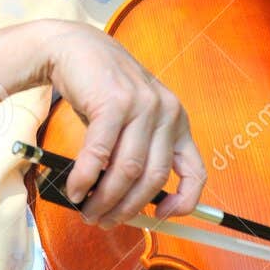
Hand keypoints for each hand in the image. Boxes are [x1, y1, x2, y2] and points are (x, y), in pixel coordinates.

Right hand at [43, 22, 204, 226]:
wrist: (75, 49)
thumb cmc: (102, 91)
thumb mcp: (134, 120)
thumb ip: (139, 153)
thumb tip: (132, 205)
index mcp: (176, 121)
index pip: (195, 171)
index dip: (184, 202)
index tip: (160, 217)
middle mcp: (166, 112)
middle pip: (153, 178)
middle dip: (127, 208)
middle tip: (103, 221)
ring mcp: (141, 105)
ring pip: (126, 170)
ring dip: (104, 198)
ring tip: (86, 210)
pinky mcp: (113, 102)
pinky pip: (100, 155)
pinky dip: (85, 178)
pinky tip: (74, 190)